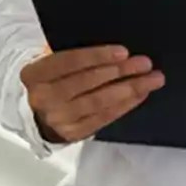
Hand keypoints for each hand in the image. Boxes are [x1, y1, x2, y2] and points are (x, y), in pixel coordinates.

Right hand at [21, 45, 164, 143]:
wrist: (37, 115)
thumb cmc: (52, 80)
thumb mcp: (52, 64)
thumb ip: (74, 57)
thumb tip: (116, 52)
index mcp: (35, 74)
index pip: (69, 62)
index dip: (98, 56)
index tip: (123, 52)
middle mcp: (43, 98)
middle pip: (87, 82)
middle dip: (120, 72)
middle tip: (145, 63)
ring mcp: (58, 118)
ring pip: (98, 102)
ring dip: (129, 89)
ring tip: (151, 80)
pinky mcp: (73, 133)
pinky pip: (103, 118)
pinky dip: (124, 105)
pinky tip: (139, 94)